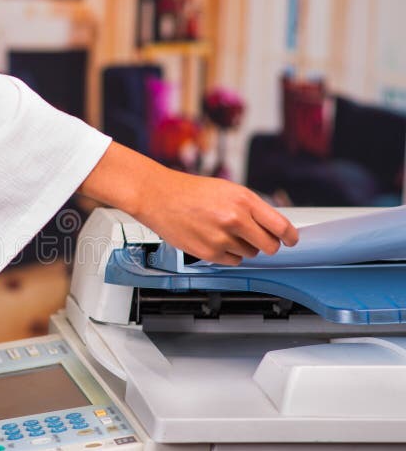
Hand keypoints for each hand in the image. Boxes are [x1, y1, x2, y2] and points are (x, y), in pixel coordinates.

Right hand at [79, 142, 298, 264]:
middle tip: (255, 238)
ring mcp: (221, 238)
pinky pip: (232, 261)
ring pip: (250, 254)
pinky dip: (227, 255)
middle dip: (266, 244)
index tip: (291, 240)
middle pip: (269, 246)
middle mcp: (234, 219)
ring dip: (242, 247)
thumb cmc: (190, 191)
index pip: (281, 226)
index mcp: (243, 200)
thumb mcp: (228, 190)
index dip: (290, 236)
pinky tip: (214, 240)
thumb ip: (252, 208)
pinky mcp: (208, 253)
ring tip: (222, 232)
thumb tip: (272, 226)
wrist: (158, 196)